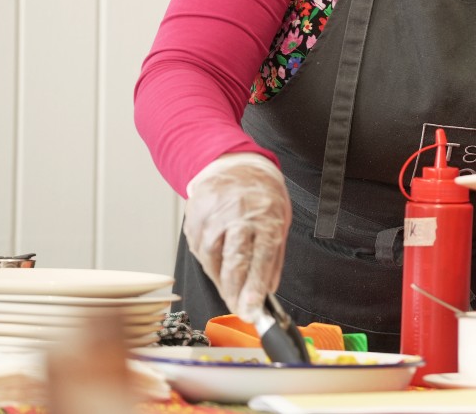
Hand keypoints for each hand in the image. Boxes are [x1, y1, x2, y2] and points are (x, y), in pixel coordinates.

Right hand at [183, 154, 290, 322]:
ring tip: (230, 291)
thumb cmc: (261, 193)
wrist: (234, 164)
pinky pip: (199, 250)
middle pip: (235, 262)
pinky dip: (208, 264)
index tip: (252, 311)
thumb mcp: (280, 219)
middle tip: (239, 311)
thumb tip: (268, 289)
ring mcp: (214, 215)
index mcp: (266, 215)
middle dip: (235, 293)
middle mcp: (239, 215)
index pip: (262, 258)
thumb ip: (274, 255)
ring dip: (221, 281)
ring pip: (212, 259)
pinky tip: (216, 268)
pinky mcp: (195, 217)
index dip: (256, 289)